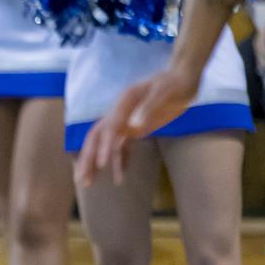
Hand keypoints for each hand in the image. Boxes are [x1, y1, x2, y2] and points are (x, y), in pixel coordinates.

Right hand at [77, 64, 200, 184]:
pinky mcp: (133, 128)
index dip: (104, 145)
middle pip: (96, 137)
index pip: (108, 127)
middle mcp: (118, 113)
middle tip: (82, 179)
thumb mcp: (164, 93)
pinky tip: (119, 177)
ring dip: (96, 163)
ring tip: (88, 183)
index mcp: (123, 102)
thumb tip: (134, 126)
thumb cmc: (174, 84)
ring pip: (104, 144)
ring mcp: (125, 121)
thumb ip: (149, 108)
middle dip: (88, 158)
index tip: (102, 164)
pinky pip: (120, 147)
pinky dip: (118, 161)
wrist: (183, 80)